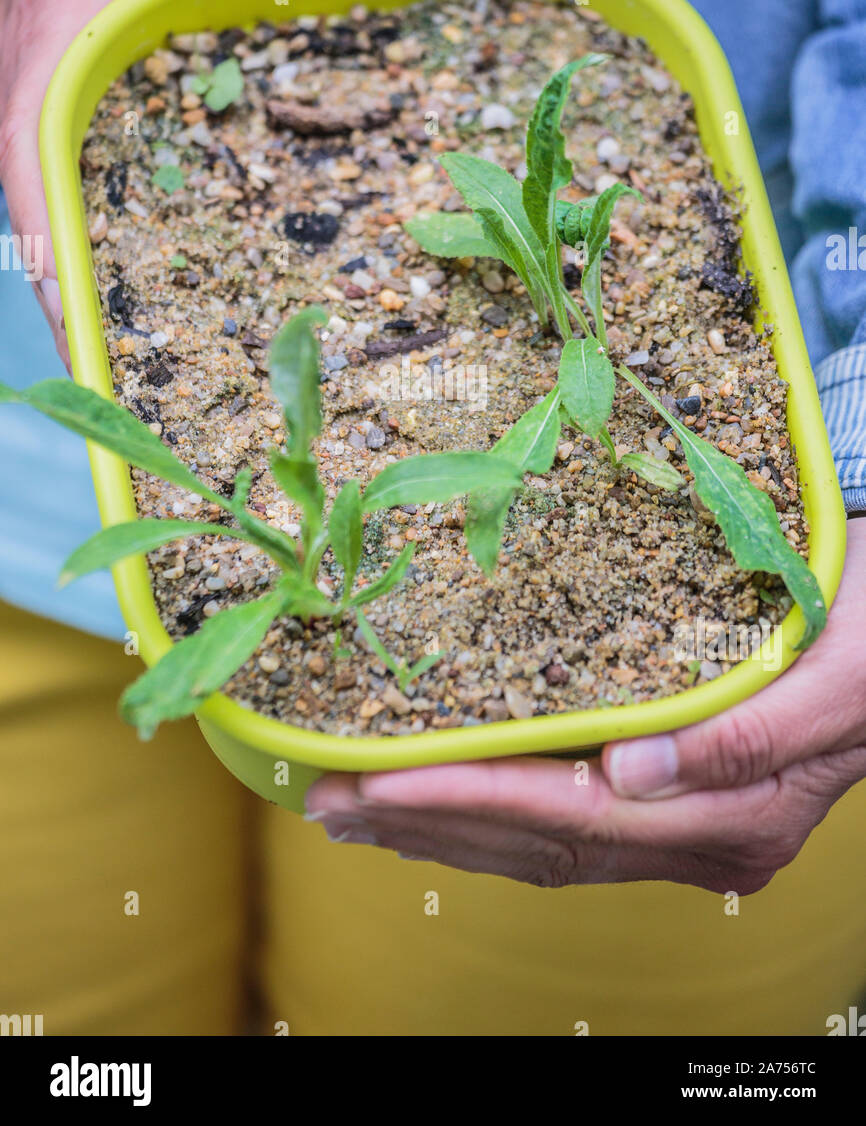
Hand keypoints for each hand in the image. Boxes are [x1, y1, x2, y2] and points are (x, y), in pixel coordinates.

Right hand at [0, 0, 380, 363]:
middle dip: (89, 315)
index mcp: (56, 59)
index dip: (55, 252)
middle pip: (48, 231)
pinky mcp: (65, 151)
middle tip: (144, 396)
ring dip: (100, 306)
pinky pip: (81, 218)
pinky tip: (173, 318)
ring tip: (157, 387)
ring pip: (61, 237)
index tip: (85, 325)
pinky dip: (113, 271)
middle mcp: (35, 115)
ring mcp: (43, 141)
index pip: (33, 164)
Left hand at [306, 516, 865, 893]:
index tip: (380, 779)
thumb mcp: (837, 673)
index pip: (575, 816)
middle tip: (330, 795)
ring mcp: (688, 829)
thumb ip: (745, 739)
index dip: (472, 798)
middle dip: (430, 822)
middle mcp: (704, 838)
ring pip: (544, 845)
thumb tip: (630, 771)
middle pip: (542, 843)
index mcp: (738, 815)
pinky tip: (437, 805)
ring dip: (444, 830)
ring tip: (353, 809)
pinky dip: (491, 817)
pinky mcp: (675, 801)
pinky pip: (565, 826)